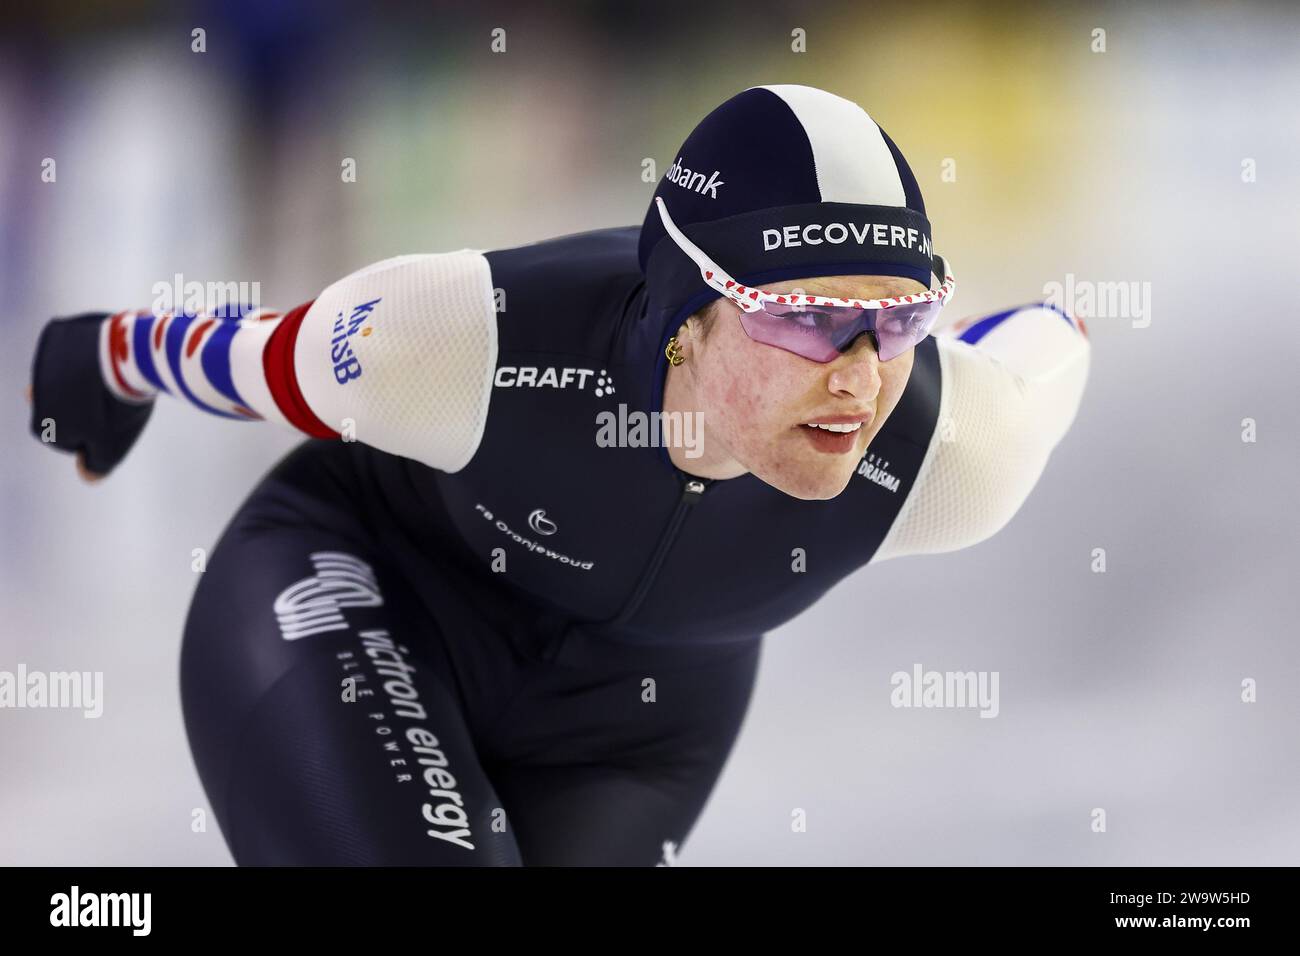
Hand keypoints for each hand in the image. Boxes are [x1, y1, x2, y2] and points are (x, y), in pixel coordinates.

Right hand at [28, 312, 154, 478]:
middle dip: (90, 407)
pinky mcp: (57, 334)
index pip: (72, 440)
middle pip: (68, 408)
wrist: (124, 353)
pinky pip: (73, 349)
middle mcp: (34, 392)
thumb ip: (97, 465)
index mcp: (43, 425)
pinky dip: (89, 353)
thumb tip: (87, 476)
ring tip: (112, 376)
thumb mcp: (112, 447)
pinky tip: (104, 352)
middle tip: (112, 398)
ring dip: (88, 379)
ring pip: (70, 378)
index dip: (98, 434)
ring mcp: (44, 361)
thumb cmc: (117, 406)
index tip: (111, 421)